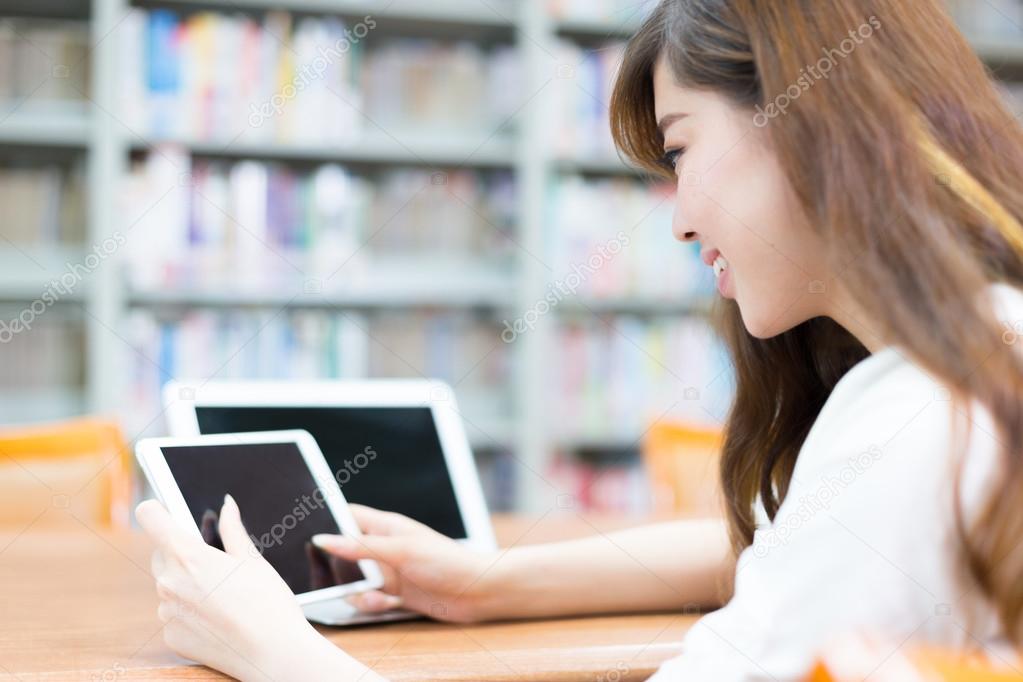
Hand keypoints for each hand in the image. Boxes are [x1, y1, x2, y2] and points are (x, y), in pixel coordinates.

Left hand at [135, 495, 374, 680]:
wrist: (274, 654)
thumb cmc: (269, 603)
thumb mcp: (253, 560)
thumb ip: (233, 529)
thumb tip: (227, 505)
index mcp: (189, 555)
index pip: (150, 516)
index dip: (158, 510)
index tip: (168, 512)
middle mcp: (169, 582)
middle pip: (161, 553)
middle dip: (182, 552)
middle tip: (217, 564)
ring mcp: (166, 611)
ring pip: (169, 585)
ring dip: (187, 584)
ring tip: (224, 597)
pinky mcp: (171, 636)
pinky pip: (174, 614)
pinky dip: (190, 613)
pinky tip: (218, 619)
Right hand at [312, 505, 497, 623]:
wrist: (477, 592)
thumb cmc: (445, 561)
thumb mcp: (399, 550)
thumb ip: (360, 547)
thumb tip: (324, 539)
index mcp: (386, 526)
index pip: (348, 516)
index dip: (328, 522)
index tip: (308, 534)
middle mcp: (384, 548)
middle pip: (345, 553)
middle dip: (337, 567)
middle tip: (336, 576)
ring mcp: (389, 571)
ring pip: (353, 580)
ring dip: (355, 591)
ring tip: (372, 594)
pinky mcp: (395, 593)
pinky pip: (368, 599)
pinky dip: (370, 603)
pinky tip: (383, 603)